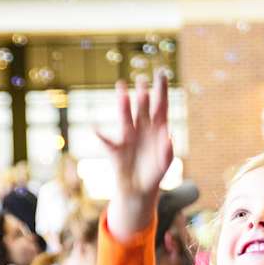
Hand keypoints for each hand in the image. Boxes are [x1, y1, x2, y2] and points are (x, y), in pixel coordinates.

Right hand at [98, 72, 173, 235]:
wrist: (139, 191)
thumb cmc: (154, 174)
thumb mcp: (165, 164)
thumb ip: (167, 150)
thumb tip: (169, 136)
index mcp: (157, 130)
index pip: (160, 106)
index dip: (161, 90)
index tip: (161, 73)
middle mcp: (142, 129)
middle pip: (143, 107)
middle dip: (143, 93)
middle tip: (142, 78)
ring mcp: (128, 137)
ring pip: (125, 117)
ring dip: (123, 104)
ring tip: (121, 88)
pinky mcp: (116, 149)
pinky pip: (107, 141)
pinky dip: (100, 135)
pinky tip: (94, 128)